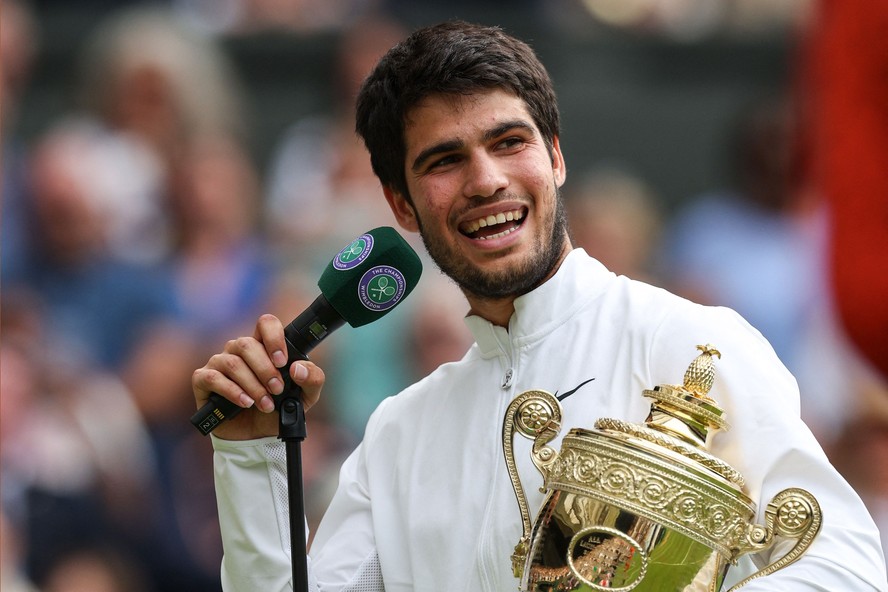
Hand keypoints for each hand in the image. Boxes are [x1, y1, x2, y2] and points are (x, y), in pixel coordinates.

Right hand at [191, 314, 325, 439]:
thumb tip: (298, 368)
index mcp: (264, 346)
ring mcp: (219, 363)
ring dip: (252, 385)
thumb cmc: (279, 409)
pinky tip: (245, 403)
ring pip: (232, 362)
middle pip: (247, 344)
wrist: (258, 436)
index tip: (282, 361)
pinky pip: (214, 378)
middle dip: (265, 369)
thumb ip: (313, 379)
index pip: (266, 324)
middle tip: (277, 389)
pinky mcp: (203, 379)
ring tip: (265, 404)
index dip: (274, 338)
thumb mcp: (306, 397)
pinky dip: (232, 391)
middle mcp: (239, 350)